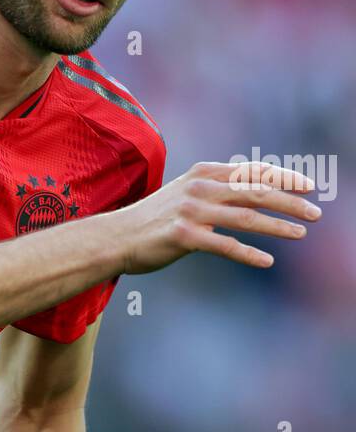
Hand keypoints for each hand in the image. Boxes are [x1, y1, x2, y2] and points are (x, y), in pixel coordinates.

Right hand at [115, 160, 320, 274]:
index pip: (253, 171)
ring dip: (278, 226)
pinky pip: (225, 246)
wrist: (116, 237)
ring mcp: (192, 212)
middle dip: (290, 202)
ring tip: (301, 233)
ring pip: (246, 217)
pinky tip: (267, 261)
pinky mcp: (184, 236)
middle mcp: (200, 188)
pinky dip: (249, 254)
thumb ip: (217, 189)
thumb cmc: (155, 218)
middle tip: (315, 213)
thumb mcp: (187, 193)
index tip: (308, 186)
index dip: (284, 177)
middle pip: (256, 191)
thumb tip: (255, 191)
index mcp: (204, 173)